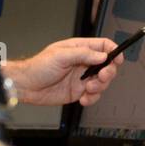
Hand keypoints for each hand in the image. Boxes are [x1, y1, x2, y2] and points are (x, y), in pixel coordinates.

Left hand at [6, 37, 122, 106]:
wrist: (27, 86)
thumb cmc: (38, 67)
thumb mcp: (61, 55)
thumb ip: (83, 54)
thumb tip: (101, 56)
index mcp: (79, 49)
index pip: (102, 46)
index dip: (113, 51)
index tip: (117, 59)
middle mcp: (82, 63)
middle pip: (106, 66)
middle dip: (108, 72)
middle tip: (101, 76)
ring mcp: (81, 78)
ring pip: (101, 82)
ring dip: (99, 87)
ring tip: (88, 88)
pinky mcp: (78, 92)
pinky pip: (92, 95)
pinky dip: (92, 98)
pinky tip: (84, 98)